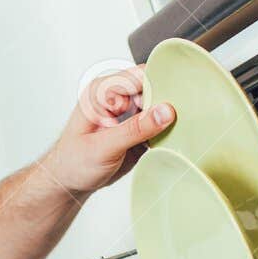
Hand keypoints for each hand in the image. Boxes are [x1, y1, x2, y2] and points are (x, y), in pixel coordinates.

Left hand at [41, 65, 176, 195]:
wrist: (69, 182)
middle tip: (188, 119)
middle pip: (156, 89)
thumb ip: (134, 129)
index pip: (140, 76)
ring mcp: (130, 112)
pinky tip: (176, 141)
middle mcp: (118, 96)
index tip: (181, 101)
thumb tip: (166, 111)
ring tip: (185, 132)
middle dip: (172, 102)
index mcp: (102, 91)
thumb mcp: (103, 148)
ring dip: (174, 119)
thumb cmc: (74, 163)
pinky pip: (161, 124)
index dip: (163, 84)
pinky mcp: (139, 127)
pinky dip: (170, 132)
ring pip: (162, 107)